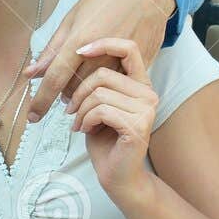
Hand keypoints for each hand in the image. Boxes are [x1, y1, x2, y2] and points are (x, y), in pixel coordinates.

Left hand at [25, 0, 170, 122]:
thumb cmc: (104, 0)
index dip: (42, 101)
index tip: (32, 117)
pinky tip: (100, 83)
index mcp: (81, 39)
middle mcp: (102, 53)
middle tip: (61, 89)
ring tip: (79, 86)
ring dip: (82, 94)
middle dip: (63, 95)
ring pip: (94, 92)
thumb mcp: (71, 19)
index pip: (55, 79)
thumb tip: (31, 73)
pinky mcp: (141, 67)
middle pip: (74, 89)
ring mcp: (123, 61)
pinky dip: (103, 89)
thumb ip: (51, 50)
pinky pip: (115, 88)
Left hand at [66, 37, 158, 198]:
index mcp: (139, 84)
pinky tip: (86, 131)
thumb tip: (72, 59)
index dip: (103, 44)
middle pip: (103, 74)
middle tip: (70, 111)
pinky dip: (85, 120)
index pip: (129, 49)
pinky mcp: (138, 125)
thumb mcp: (97, 105)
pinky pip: (101, 111)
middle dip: (78, 93)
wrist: (117, 174)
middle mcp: (148, 94)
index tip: (78, 51)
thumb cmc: (104, 138)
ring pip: (99, 94)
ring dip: (80, 111)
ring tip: (79, 124)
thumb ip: (94, 83)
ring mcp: (146, 110)